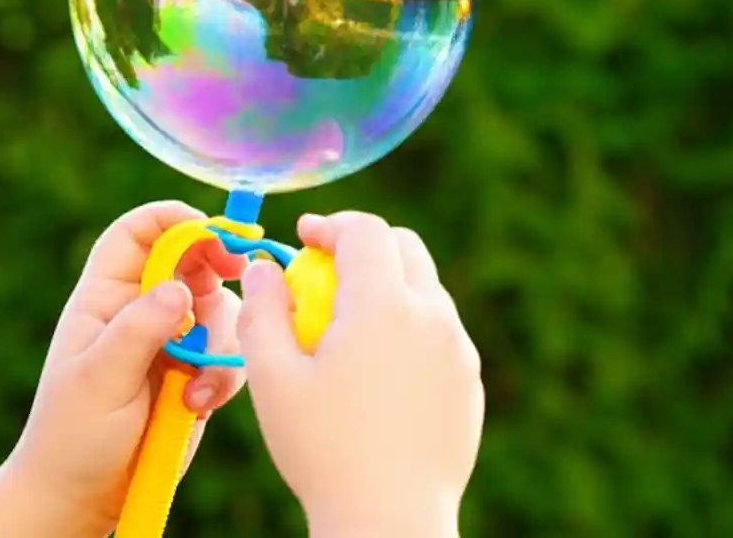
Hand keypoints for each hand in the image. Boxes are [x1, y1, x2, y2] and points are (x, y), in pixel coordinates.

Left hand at [0, 201, 247, 536]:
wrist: (82, 497)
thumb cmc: (73, 435)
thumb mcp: (99, 379)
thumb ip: (139, 330)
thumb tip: (180, 288)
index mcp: (105, 297)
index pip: (137, 234)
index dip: (174, 219)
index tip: (211, 229)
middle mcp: (140, 311)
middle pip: (191, 260)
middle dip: (217, 265)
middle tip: (239, 270)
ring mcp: (171, 343)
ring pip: (219, 309)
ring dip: (221, 336)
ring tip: (197, 378)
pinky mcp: (196, 375)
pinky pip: (229, 356)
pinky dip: (225, 375)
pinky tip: (198, 404)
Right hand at [238, 212, 483, 537]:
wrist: (390, 521)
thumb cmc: (322, 451)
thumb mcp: (272, 379)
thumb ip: (264, 310)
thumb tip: (265, 265)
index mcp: (383, 305)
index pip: (365, 231)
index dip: (330, 225)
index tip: (303, 238)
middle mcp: (432, 316)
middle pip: (405, 247)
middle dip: (364, 246)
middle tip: (324, 273)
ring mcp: (458, 349)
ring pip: (426, 290)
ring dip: (389, 287)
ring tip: (347, 327)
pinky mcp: (469, 381)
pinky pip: (440, 333)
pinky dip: (409, 328)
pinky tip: (377, 371)